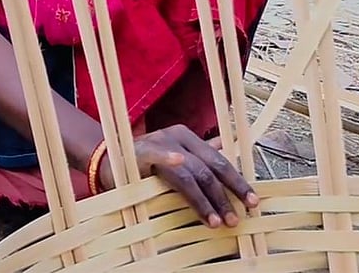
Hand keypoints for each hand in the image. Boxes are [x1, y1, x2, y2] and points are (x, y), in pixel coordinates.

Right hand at [103, 125, 257, 227]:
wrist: (106, 160)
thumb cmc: (144, 164)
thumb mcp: (175, 156)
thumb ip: (200, 155)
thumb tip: (228, 148)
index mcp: (188, 137)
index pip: (220, 160)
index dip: (237, 181)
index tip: (252, 202)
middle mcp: (177, 137)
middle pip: (209, 167)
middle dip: (226, 194)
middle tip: (237, 217)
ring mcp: (159, 144)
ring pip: (190, 172)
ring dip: (204, 199)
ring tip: (216, 220)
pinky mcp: (141, 152)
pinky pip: (157, 156)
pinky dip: (168, 158)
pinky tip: (179, 164)